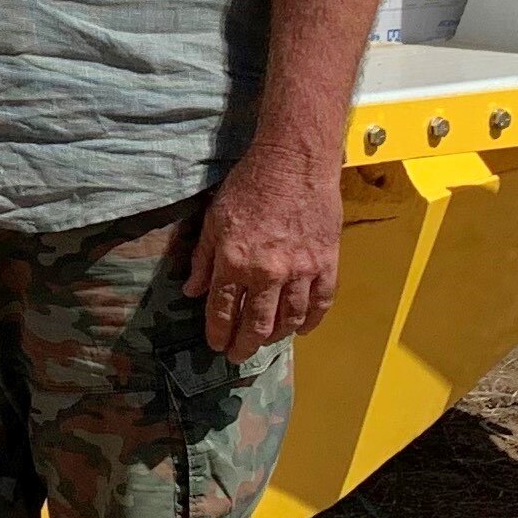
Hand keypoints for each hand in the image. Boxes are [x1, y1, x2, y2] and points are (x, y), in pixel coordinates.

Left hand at [185, 142, 341, 357]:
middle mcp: (268, 273)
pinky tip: (302, 328)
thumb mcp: (214, 219)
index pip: (223, 310)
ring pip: (289, 319)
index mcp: (235, 262)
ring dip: (276, 336)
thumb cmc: (249, 185)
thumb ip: (202, 258)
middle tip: (238, 355)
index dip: (218, 333)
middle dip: (244, 345)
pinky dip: (311, 321)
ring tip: (266, 341)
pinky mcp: (327, 263)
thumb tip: (191, 291)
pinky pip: (321, 302)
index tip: (216, 345)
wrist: (294, 163)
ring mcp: (301, 271)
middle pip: (257, 324)